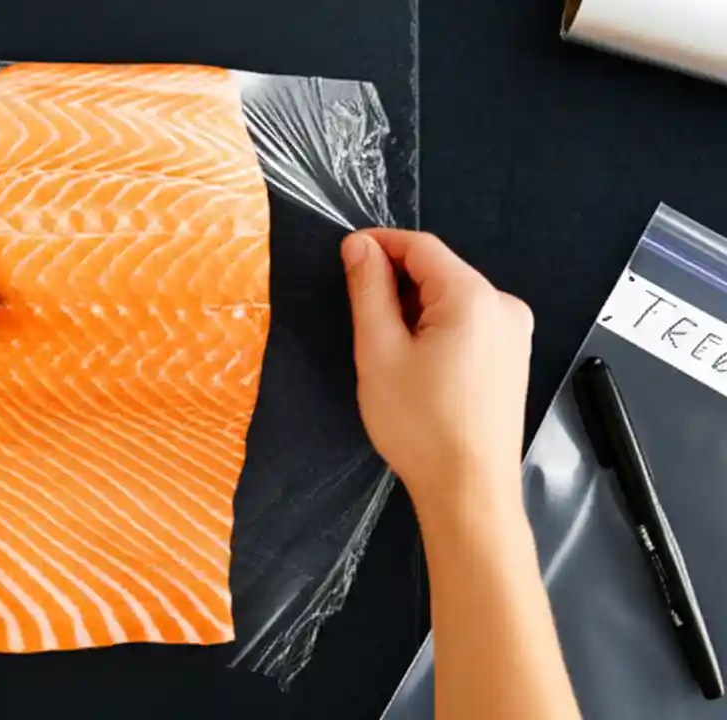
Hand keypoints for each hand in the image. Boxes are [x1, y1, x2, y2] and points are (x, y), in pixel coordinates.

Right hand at [342, 230, 533, 520]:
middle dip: (396, 281)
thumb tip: (360, 245)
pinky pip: (469, 324)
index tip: (345, 253)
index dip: (380, 243)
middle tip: (358, 312)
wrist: (469, 489)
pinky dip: (437, 328)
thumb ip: (369, 291)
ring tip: (385, 346)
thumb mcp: (379, 352)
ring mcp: (514, 333)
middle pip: (440, 272)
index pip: (421, 246)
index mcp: (473, 297)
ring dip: (416, 308)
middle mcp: (503, 306)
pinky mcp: (513, 358)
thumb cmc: (419, 424)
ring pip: (453, 299)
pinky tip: (417, 362)